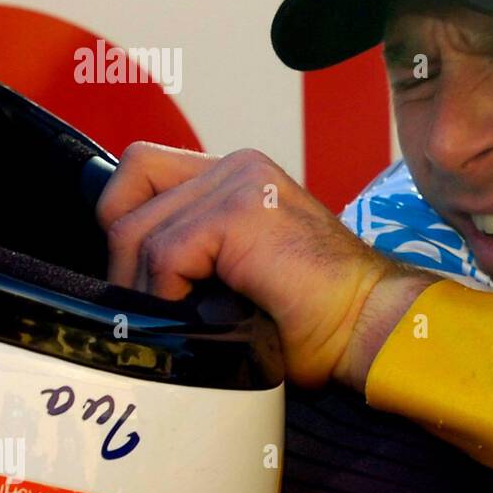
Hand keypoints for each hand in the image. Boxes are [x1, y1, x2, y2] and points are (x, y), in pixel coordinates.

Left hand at [96, 142, 427, 389]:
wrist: (369, 325)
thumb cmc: (315, 318)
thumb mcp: (238, 274)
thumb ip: (192, 256)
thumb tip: (123, 283)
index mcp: (239, 176)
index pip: (140, 174)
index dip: (125, 228)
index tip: (144, 284)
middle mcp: (238, 167)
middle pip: (127, 196)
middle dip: (125, 262)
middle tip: (150, 310)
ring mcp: (241, 182)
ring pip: (138, 230)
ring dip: (145, 287)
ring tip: (176, 321)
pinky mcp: (243, 211)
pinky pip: (165, 253)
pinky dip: (166, 294)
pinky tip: (198, 317)